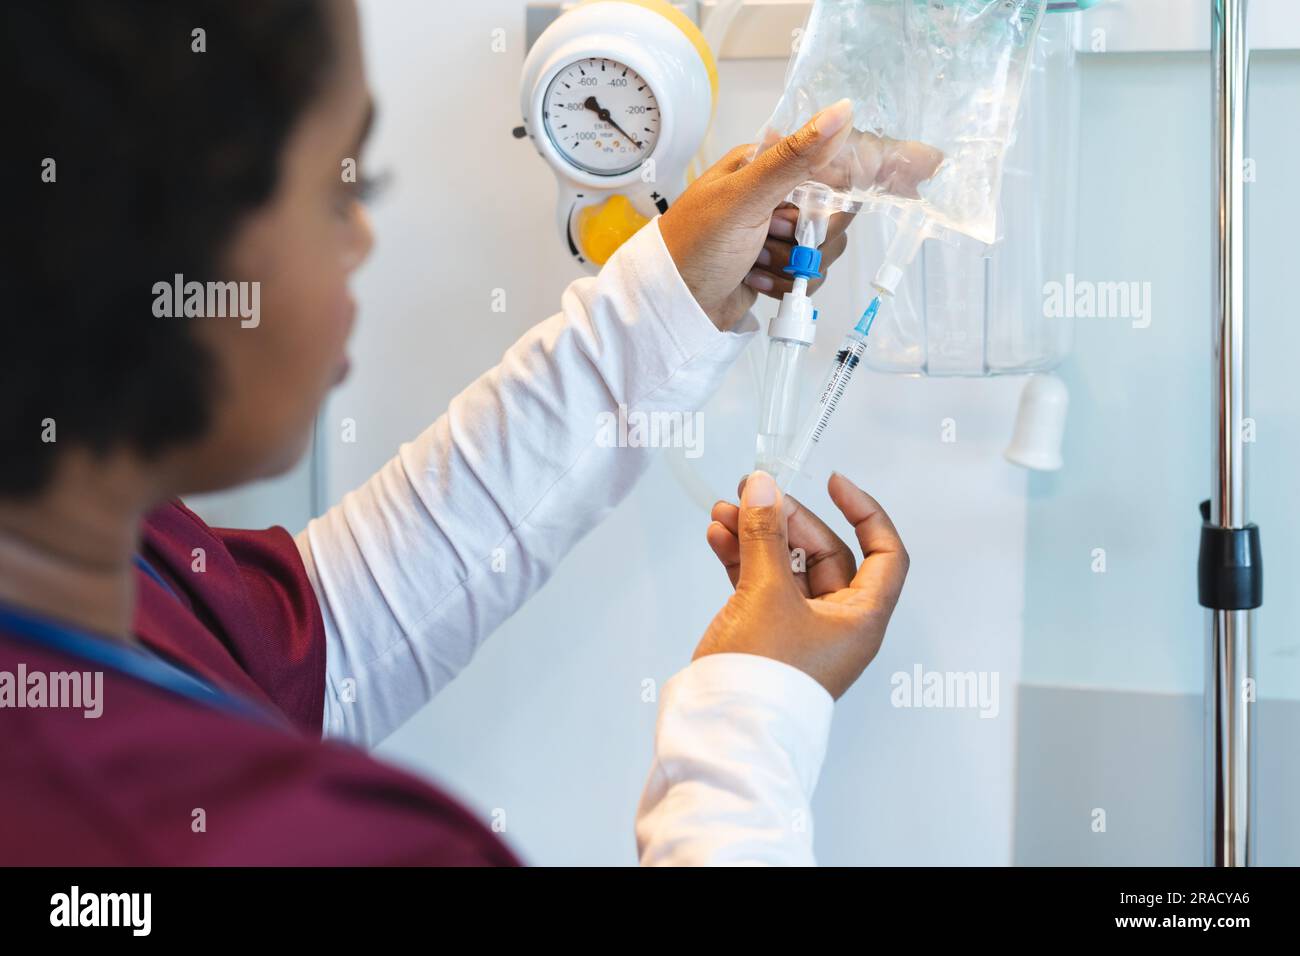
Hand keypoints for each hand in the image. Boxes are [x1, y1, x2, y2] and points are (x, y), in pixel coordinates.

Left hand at [658, 100, 856, 331]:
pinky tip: (753, 279)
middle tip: (769, 235)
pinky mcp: (776, 265)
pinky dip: (783, 283)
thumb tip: (840, 112)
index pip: (828, 166)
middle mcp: (773, 196)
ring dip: (790, 263)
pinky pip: (807, 274)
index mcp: (765, 166)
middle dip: (804, 236)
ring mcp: (775, 234)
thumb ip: (793, 158)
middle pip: (831, 214)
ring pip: (822, 248)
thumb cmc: (695, 245)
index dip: (833, 192)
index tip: (816, 210)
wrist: (673, 304)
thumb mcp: (745, 197)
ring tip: (752, 260)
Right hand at [697, 470, 908, 699]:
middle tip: (753, 492)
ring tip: (723, 510)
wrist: (725, 729)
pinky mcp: (765, 632)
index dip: (865, 512)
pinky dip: (740, 558)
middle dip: (786, 519)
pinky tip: (718, 536)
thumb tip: (763, 486)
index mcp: (860, 616)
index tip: (834, 483)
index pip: (883, 553)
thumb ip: (764, 532)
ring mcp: (798, 627)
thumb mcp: (767, 591)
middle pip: (823, 552)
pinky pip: (758, 583)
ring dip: (755, 535)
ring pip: (784, 566)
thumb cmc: (765, 672)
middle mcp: (836, 621)